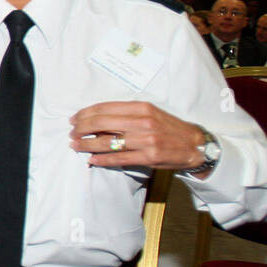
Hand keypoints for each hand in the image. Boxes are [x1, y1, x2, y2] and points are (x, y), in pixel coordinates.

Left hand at [70, 101, 204, 172]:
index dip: (85, 114)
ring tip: (76, 146)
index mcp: (141, 107)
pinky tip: (91, 159)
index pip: (104, 108)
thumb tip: (96, 119)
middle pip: (101, 123)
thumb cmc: (168, 127)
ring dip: (86, 145)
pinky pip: (118, 158)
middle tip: (72, 134)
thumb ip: (125, 114)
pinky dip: (101, 159)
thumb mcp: (149, 113)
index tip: (74, 119)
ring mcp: (145, 140)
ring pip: (107, 142)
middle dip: (81, 129)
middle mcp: (142, 122)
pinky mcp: (148, 156)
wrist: (195, 144)